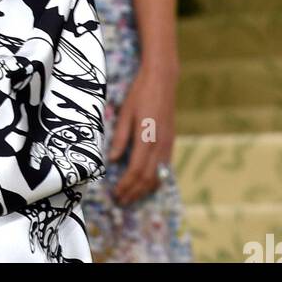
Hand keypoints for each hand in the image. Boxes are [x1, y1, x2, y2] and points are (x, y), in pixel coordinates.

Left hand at [108, 64, 178, 205]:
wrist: (162, 81)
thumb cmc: (140, 94)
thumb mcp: (125, 113)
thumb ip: (120, 138)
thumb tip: (110, 160)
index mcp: (146, 138)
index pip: (136, 171)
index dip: (126, 185)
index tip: (116, 193)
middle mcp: (160, 145)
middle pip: (148, 178)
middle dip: (134, 192)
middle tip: (121, 200)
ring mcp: (168, 145)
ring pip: (158, 176)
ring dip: (145, 190)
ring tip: (131, 196)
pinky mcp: (171, 142)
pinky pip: (165, 168)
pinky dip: (155, 180)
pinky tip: (146, 183)